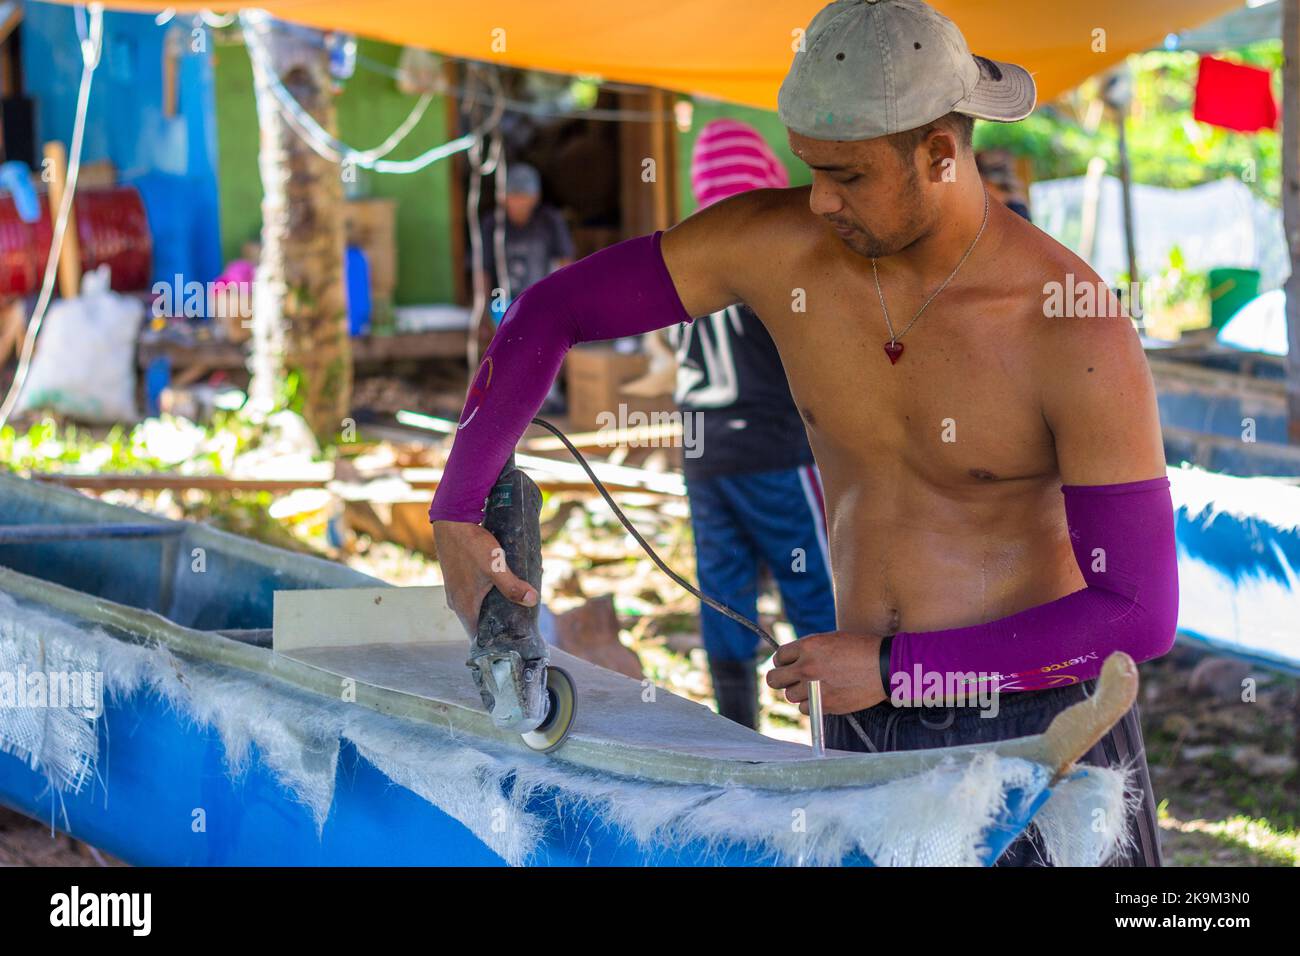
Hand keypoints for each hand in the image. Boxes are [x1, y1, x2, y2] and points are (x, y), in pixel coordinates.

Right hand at [432, 520, 537, 635]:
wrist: (452, 522)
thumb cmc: (471, 545)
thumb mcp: (496, 566)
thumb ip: (512, 586)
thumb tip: (532, 601)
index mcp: (464, 607)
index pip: (478, 637)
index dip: (495, 640)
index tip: (513, 638)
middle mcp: (457, 603)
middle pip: (480, 623)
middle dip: (500, 621)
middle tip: (521, 618)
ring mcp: (456, 591)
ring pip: (478, 607)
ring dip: (495, 606)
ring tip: (516, 600)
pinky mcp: (458, 580)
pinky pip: (474, 595)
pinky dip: (488, 594)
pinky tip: (503, 584)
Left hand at [766, 631, 886, 715]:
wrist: (885, 666)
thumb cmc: (862, 649)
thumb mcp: (831, 640)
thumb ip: (809, 651)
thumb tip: (793, 661)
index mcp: (808, 646)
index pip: (778, 657)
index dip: (783, 662)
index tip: (789, 665)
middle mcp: (807, 667)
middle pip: (774, 680)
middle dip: (781, 679)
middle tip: (791, 679)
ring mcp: (814, 688)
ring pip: (790, 696)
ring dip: (799, 693)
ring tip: (814, 688)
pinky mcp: (824, 705)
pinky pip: (805, 709)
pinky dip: (811, 706)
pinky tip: (822, 698)